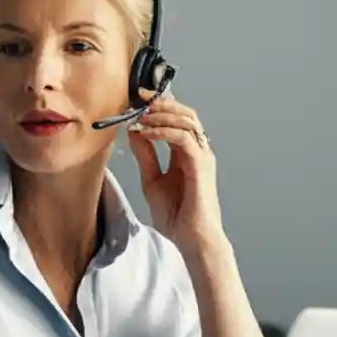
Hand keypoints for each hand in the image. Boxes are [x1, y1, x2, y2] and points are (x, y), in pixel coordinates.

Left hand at [126, 90, 225, 261]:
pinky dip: (163, 131)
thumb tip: (134, 131)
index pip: (176, 119)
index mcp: (186, 153)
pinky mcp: (201, 165)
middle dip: (161, 103)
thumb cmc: (177, 216)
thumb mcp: (152, 180)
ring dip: (161, 114)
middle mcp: (198, 151)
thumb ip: (146, 155)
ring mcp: (202, 156)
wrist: (190, 239)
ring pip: (186, 121)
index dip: (159, 106)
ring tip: (139, 115)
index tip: (136, 99)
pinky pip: (183, 138)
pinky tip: (145, 132)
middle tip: (138, 98)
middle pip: (185, 113)